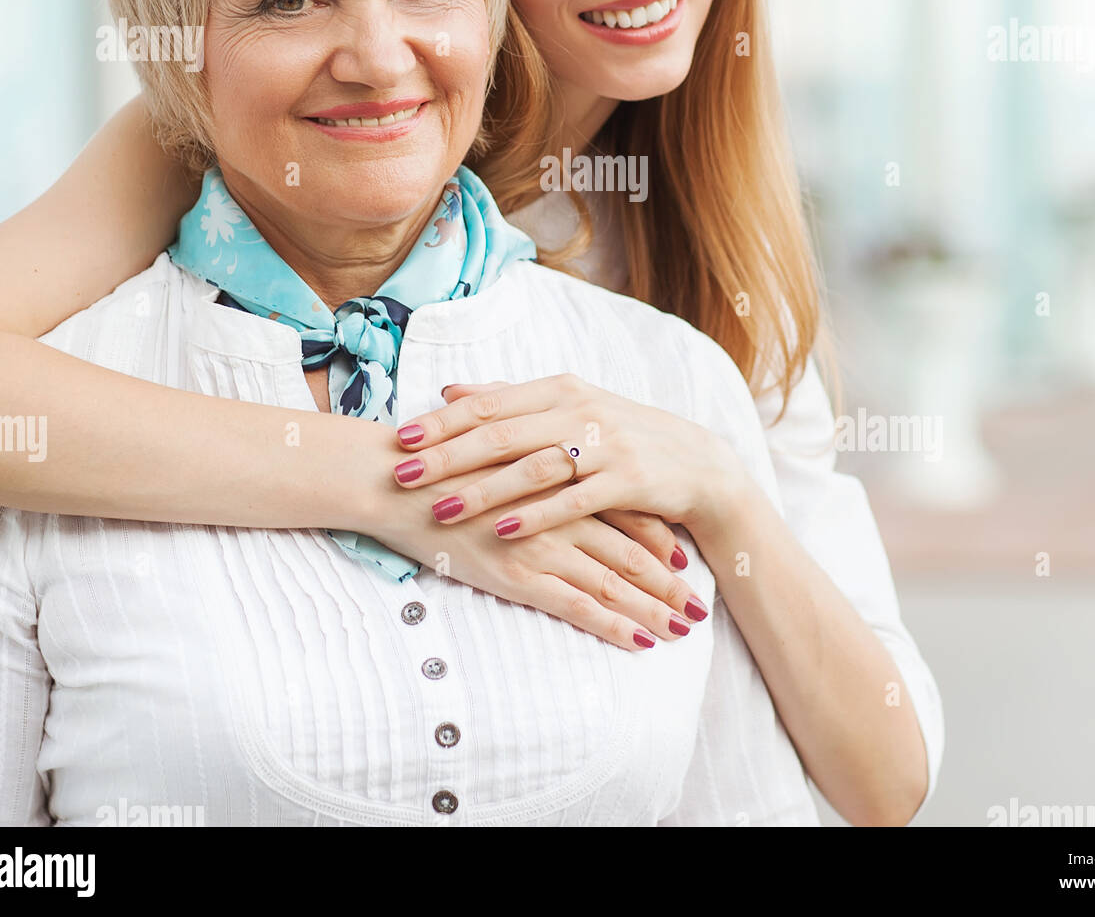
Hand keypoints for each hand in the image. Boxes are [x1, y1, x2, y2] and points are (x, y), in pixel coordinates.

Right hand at [374, 455, 707, 652]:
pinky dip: (614, 625)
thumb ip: (523, 457)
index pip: (622, 510)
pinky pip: (578, 605)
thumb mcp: (490, 452)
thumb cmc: (438, 466)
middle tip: (700, 603)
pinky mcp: (518, 573)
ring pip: (614, 581)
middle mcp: (559, 510)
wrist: (394, 479)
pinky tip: (640, 642)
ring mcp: (542, 543)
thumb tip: (546, 466)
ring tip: (684, 628)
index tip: (685, 555)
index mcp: (558, 478)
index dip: (657, 535)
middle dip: (667, 580)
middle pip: (629, 549)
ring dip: (653, 607)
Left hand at [392, 375, 742, 539]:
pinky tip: (502, 530)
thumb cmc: (620, 435)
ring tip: (441, 508)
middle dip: (448, 456)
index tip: (401, 437)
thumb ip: (508, 399)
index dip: (444, 421)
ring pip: (531, 467)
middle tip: (403, 474)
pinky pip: (572, 500)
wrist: (696, 463)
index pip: (490, 404)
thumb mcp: (567, 407)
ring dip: (483, 490)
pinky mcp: (626, 481)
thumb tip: (448, 389)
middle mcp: (578, 411)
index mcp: (559, 389)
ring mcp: (604, 445)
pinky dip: (535, 515)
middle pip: (502, 434)